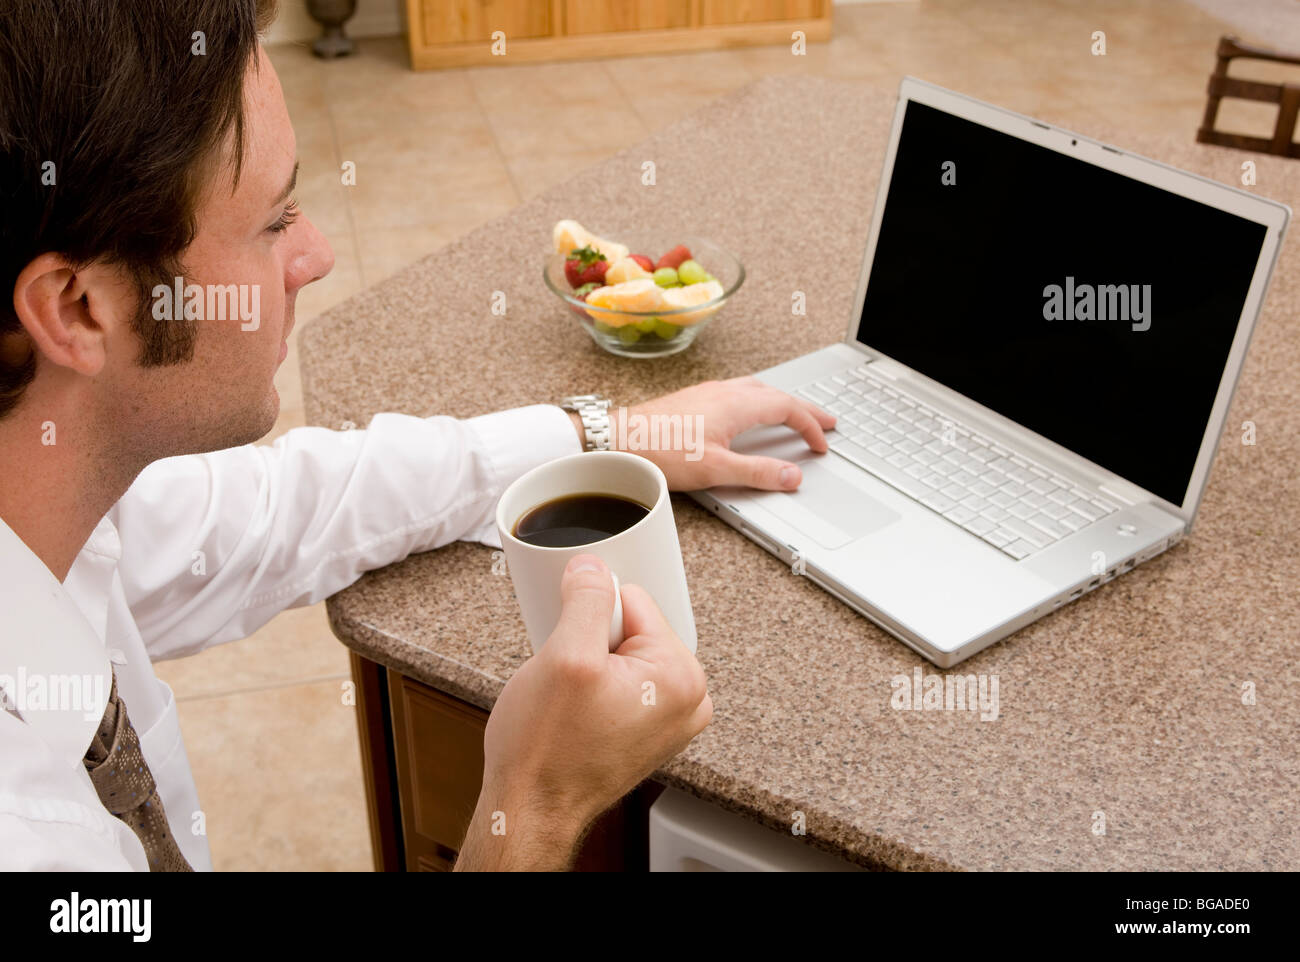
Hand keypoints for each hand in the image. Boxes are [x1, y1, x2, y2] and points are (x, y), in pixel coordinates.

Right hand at [455, 554, 710, 870]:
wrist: (528, 812)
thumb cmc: (546, 753)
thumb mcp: (564, 656)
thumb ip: (587, 599)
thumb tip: (594, 566)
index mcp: (682, 676)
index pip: (633, 600)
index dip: (590, 616)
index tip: (573, 650)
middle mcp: (687, 699)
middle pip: (629, 627)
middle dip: (589, 642)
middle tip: (568, 681)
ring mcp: (668, 719)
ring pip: (618, 654)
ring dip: (587, 666)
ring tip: (568, 701)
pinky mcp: (645, 731)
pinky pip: (618, 683)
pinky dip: (591, 687)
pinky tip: (572, 712)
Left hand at [614, 376, 836, 491]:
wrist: (617, 439)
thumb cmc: (660, 451)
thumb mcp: (716, 469)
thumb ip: (758, 472)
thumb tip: (792, 475)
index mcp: (736, 404)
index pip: (787, 408)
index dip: (810, 425)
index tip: (822, 443)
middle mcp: (724, 392)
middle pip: (776, 394)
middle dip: (804, 409)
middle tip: (824, 420)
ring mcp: (708, 393)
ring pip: (756, 389)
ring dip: (780, 402)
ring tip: (792, 415)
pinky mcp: (693, 399)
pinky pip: (738, 392)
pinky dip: (758, 401)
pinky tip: (749, 413)